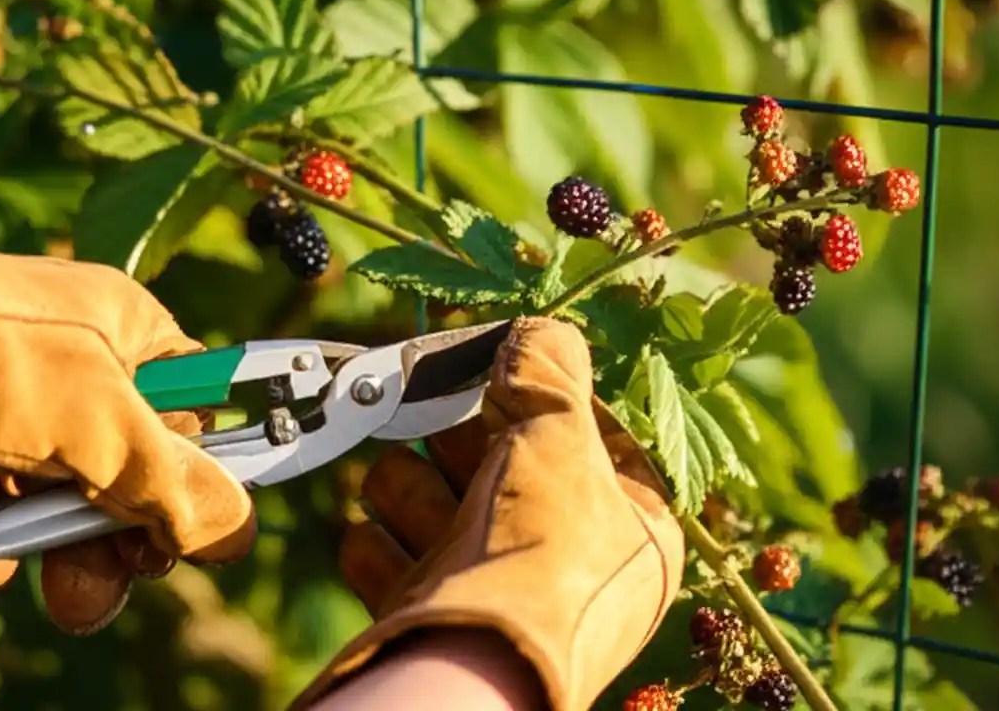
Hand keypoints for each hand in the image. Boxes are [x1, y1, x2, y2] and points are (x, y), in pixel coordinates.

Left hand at [0, 196, 255, 633]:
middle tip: (133, 571)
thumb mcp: (111, 431)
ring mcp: (15, 391)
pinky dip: (4, 531)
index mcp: (131, 327)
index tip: (198, 519)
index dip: (205, 464)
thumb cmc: (1, 363)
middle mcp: (79, 355)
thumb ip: (180, 488)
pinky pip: (2, 488)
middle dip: (130, 530)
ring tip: (66, 593)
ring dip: (68, 546)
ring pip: (64, 484)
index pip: (197, 401)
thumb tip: (236, 533)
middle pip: (130, 458)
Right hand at [294, 317, 684, 710]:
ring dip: (405, 488)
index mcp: (629, 525)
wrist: (475, 666)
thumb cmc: (543, 552)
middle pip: (493, 463)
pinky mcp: (430, 615)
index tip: (488, 361)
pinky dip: (376, 547)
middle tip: (420, 401)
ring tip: (395, 484)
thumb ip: (549, 365)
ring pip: (433, 504)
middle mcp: (563, 560)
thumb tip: (534, 332)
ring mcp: (492, 589)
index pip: (575, 433)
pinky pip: (389, 558)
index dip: (530, 392)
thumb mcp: (563, 433)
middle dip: (452, 436)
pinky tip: (369, 539)